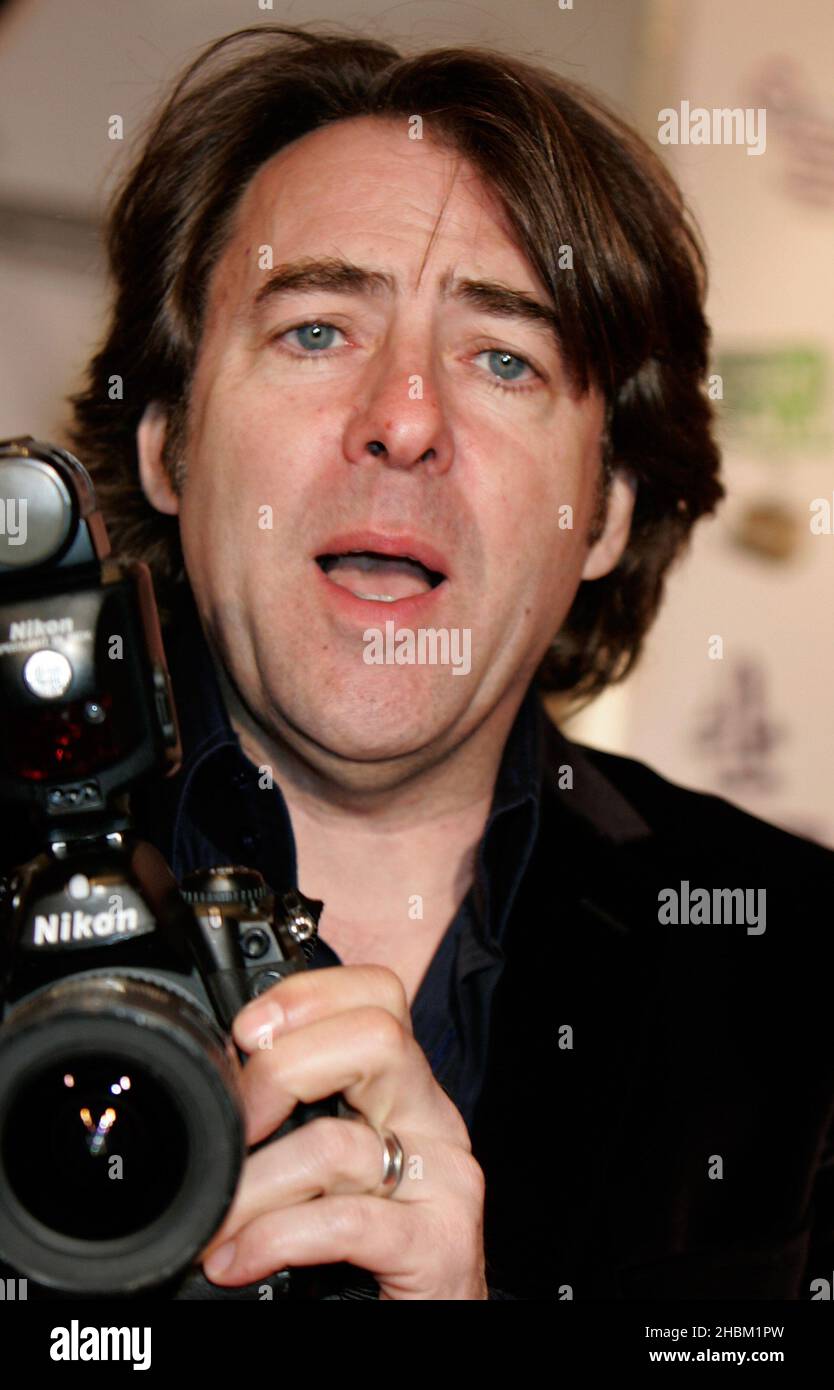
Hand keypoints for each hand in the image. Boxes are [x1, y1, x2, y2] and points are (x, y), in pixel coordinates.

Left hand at [199, 964, 487, 1298]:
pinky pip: (346, 1223)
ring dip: (256, 1187)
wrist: (435, 1322)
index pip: (376, 993)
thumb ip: (300, 1117)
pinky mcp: (438, 1245)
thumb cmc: (371, 1244)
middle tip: (238, 1122)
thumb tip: (215, 1093)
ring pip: (342, 1141)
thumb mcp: (335, 1161)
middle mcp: (431, 1119)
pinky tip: (238, 1260)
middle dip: (284, 1070)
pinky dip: (276, 1238)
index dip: (307, 997)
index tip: (246, 1033)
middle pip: (376, 1036)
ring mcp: (443, 1179)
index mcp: (404, 1088)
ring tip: (218, 1223)